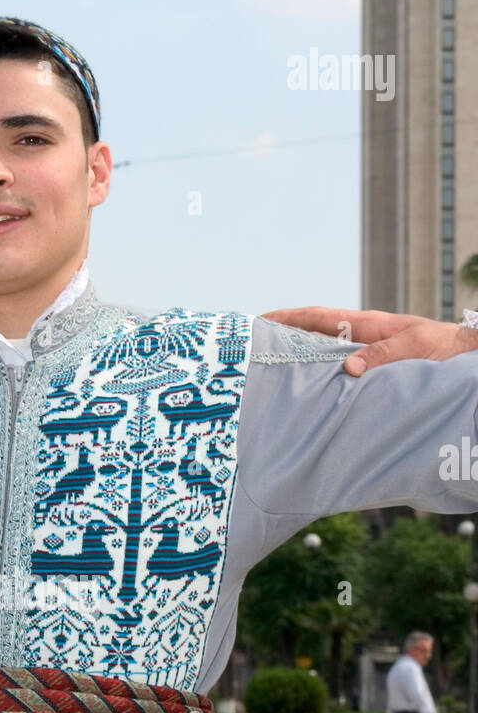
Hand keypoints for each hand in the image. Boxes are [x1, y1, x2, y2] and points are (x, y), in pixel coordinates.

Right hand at [262, 306, 477, 376]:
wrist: (462, 357)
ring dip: (300, 362)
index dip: (289, 317)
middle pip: (314, 336)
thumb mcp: (412, 346)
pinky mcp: (369, 373)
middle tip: (256, 350)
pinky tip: (308, 395)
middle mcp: (359, 338)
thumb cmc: (442, 347)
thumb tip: (348, 368)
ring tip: (272, 375)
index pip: (318, 317)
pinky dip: (319, 380)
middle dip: (285, 339)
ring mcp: (362, 354)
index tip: (262, 320)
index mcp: (365, 324)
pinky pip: (337, 375)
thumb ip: (381, 355)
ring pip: (323, 356)